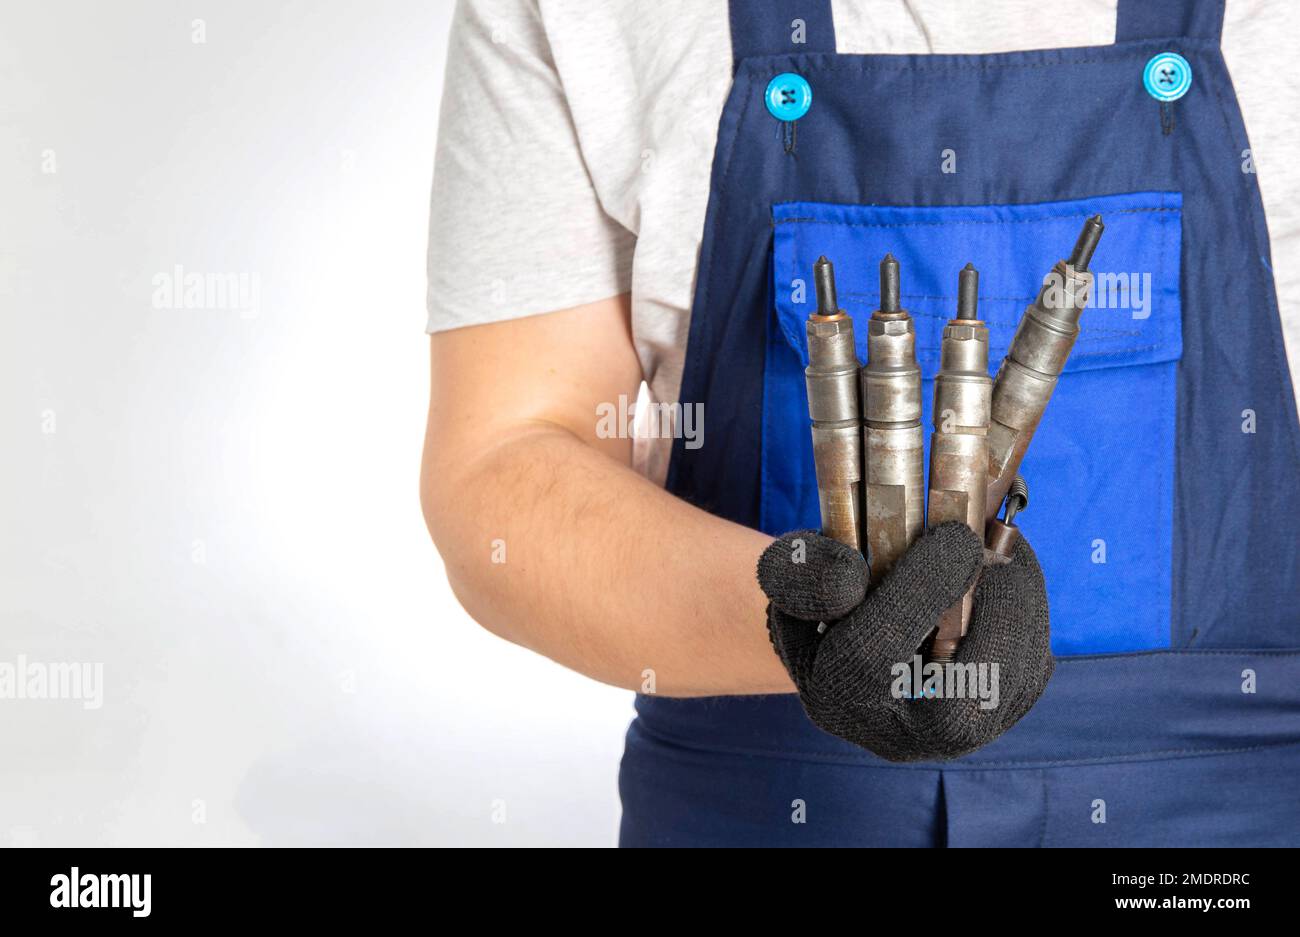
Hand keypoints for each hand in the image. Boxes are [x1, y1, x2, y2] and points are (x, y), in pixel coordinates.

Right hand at [756, 522, 1053, 761]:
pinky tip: (1012, 571)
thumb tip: (851, 578)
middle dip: (994, 621)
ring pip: (1009, 687)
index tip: (954, 535)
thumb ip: (804, 572)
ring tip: (1008, 550)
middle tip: (1002, 552)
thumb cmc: (824, 595)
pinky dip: (1031, 616)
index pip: (871, 657)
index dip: (919, 594)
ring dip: (1021, 610)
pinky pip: (1030, 671)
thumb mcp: (792, 572)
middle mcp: (894, 733)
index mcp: (833, 696)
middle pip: (956, 707)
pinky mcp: (999, 716)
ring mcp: (952, 735)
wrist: (855, 638)